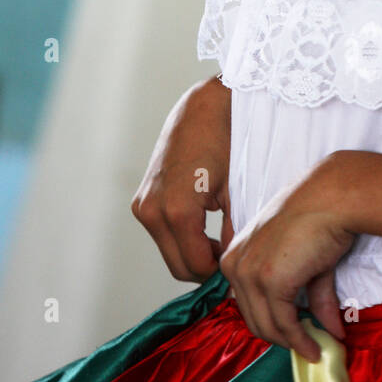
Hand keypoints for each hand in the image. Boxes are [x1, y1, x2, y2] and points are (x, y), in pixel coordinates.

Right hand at [131, 76, 232, 281]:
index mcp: (177, 210)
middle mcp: (153, 211)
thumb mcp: (238, 190)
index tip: (238, 264)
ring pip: (169, 253)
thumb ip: (234, 233)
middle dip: (205, 268)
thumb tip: (234, 265)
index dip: (220, 273)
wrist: (204, 107)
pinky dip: (182, 239)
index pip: (197, 266)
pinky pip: (163, 234)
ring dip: (193, 254)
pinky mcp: (142, 200)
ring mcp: (143, 206)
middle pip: (179, 266)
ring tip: (221, 240)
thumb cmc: (227, 141)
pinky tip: (205, 227)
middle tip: (231, 257)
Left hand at [219, 155, 354, 362]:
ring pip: (267, 327)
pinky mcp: (270, 282)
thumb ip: (313, 297)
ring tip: (316, 348)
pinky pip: (285, 324)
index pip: (246, 303)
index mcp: (236, 254)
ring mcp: (250, 273)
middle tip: (308, 344)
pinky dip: (301, 341)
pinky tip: (316, 347)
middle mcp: (234, 264)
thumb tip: (330, 331)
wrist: (332, 196)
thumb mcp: (308, 261)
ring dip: (293, 343)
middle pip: (253, 319)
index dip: (271, 321)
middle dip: (281, 337)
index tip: (294, 332)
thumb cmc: (320, 215)